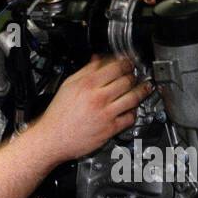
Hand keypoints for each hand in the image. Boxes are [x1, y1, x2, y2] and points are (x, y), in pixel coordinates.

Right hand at [29, 56, 151, 163]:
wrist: (53, 138)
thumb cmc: (58, 114)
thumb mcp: (68, 85)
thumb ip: (85, 71)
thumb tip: (98, 60)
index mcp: (87, 84)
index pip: (116, 67)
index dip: (126, 63)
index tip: (129, 63)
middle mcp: (98, 98)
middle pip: (127, 81)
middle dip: (134, 76)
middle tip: (136, 75)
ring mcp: (106, 114)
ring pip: (133, 98)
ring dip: (141, 91)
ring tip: (144, 89)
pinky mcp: (110, 129)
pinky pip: (129, 118)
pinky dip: (134, 112)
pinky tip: (132, 108)